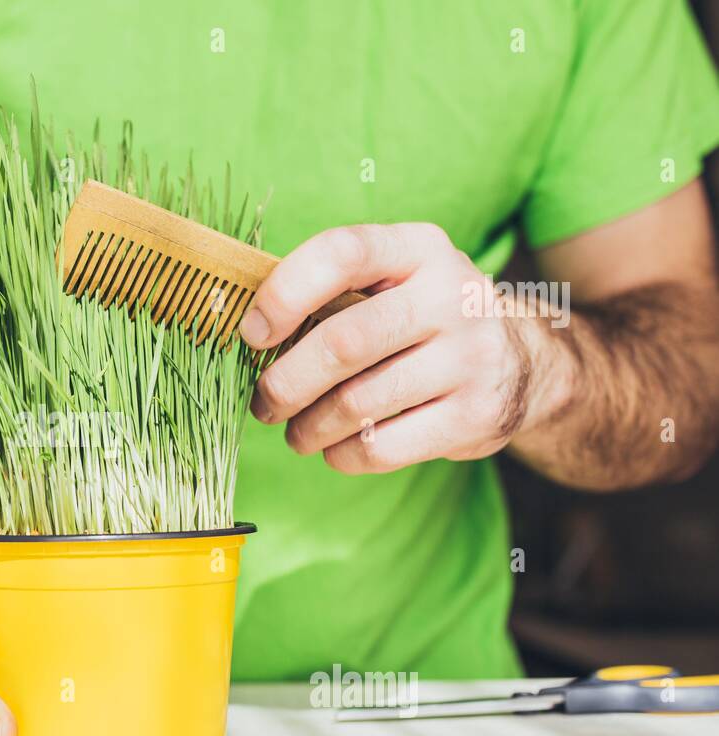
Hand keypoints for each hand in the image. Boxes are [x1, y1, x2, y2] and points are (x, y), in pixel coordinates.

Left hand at [240, 223, 536, 473]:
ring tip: (296, 433)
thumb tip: (245, 328)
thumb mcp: (392, 281)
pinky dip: (343, 455)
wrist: (524, 363)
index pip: (342, 253)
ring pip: (357, 403)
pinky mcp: (476, 414)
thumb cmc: (422, 320)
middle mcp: (451, 295)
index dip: (285, 293)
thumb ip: (330, 293)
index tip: (252, 334)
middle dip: (286, 383)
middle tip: (263, 404)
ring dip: (309, 427)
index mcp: (418, 248)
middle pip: (343, 343)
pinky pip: (382, 447)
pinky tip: (336, 448)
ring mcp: (470, 357)